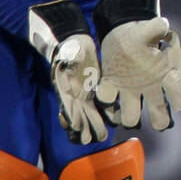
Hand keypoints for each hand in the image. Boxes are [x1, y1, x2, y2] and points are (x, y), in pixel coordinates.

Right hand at [28, 0, 104, 144]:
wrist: (76, 42)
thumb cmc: (70, 48)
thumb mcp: (68, 53)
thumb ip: (70, 60)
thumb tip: (71, 66)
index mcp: (66, 90)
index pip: (69, 110)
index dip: (74, 121)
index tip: (79, 129)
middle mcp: (75, 95)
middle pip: (81, 116)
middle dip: (87, 128)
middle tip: (95, 137)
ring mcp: (85, 94)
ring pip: (91, 114)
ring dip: (97, 123)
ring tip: (104, 134)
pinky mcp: (95, 89)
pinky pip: (101, 104)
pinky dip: (106, 112)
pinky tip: (115, 118)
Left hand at [93, 0, 180, 131]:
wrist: (123, 33)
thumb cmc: (144, 34)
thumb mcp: (152, 28)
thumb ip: (156, 28)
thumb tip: (163, 24)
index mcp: (165, 73)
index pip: (177, 90)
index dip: (180, 99)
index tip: (180, 103)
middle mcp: (150, 87)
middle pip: (159, 112)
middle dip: (160, 119)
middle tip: (159, 121)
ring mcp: (130, 90)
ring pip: (132, 114)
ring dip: (130, 116)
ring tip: (128, 114)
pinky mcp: (111, 86)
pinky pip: (108, 98)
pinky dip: (106, 99)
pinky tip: (107, 93)